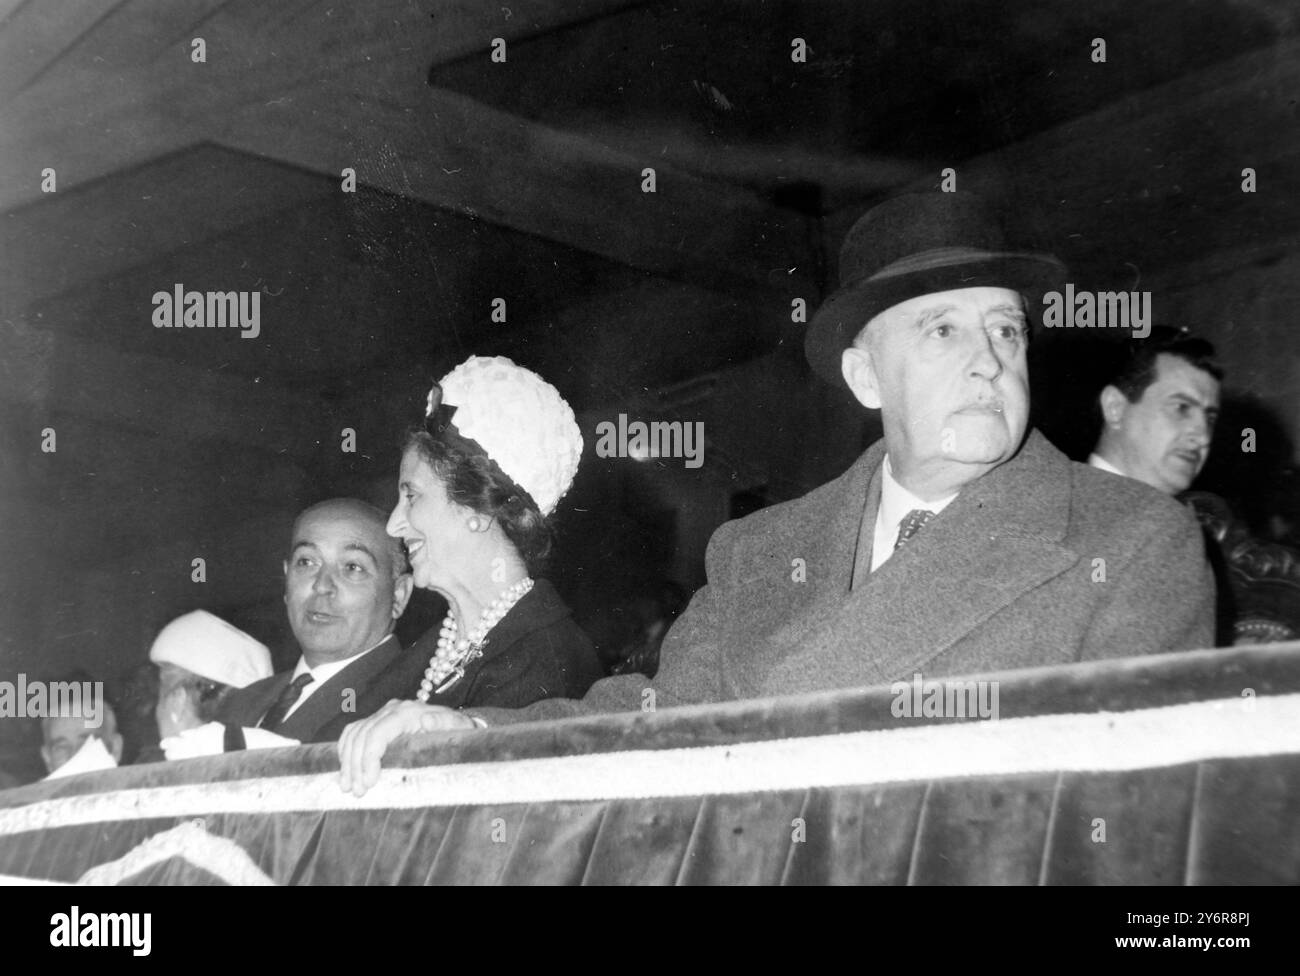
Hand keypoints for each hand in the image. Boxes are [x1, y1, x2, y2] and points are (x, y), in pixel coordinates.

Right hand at [337, 699, 474, 795]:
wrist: (456, 725)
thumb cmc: (457, 732)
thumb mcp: (457, 729)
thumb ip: (444, 724)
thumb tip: (426, 719)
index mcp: (409, 712)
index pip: (378, 732)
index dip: (369, 758)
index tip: (369, 783)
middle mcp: (393, 709)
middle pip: (362, 735)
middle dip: (356, 765)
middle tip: (357, 791)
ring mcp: (384, 713)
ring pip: (354, 734)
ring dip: (348, 761)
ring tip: (347, 786)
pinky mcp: (378, 720)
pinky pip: (354, 731)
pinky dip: (346, 750)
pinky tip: (345, 769)